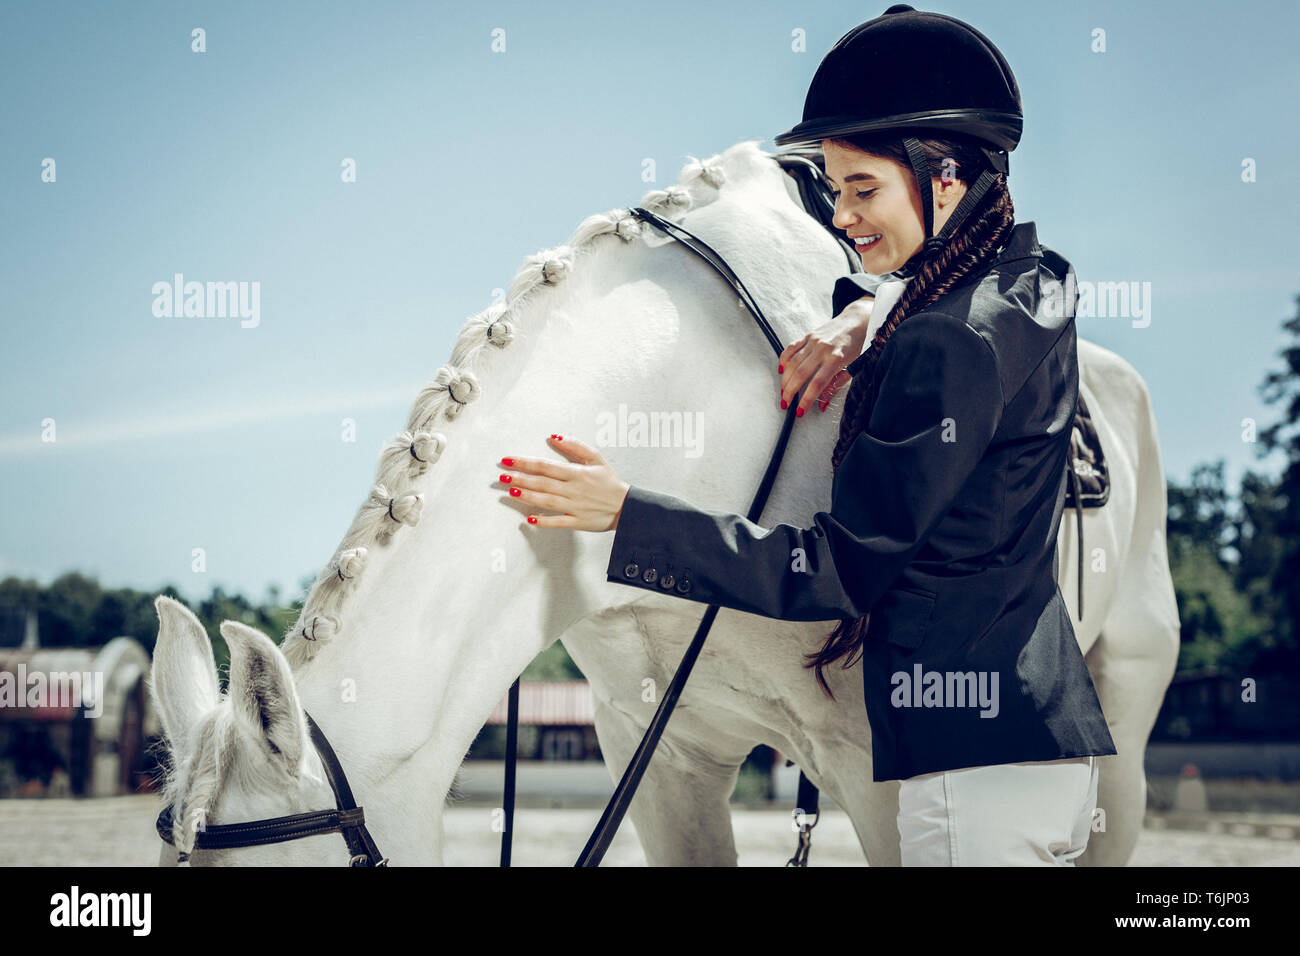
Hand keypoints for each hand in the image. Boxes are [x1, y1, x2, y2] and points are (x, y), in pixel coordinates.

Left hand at [497, 434, 630, 530]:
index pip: (546, 466)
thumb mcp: (596, 459)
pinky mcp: (578, 522)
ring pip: (547, 501)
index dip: (525, 462)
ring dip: (527, 496)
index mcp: (576, 473)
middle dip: (520, 479)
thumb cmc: (609, 482)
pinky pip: (558, 522)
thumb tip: (555, 436)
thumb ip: (575, 446)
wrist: (627, 507)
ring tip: (510, 492)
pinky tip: (529, 519)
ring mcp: (575, 506)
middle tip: (502, 476)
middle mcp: (573, 489)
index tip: (508, 460)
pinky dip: (544, 521)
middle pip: (542, 483)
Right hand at [778, 296, 872, 416]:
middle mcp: (823, 349)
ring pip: (792, 362)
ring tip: (783, 392)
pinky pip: (791, 348)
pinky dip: (784, 359)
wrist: (859, 321)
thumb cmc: (859, 347)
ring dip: (785, 379)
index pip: (817, 384)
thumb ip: (836, 386)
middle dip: (790, 391)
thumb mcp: (853, 368)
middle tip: (785, 404)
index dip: (806, 400)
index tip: (800, 412)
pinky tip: (782, 371)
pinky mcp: (808, 335)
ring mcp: (814, 341)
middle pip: (800, 374)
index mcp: (836, 359)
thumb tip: (822, 405)